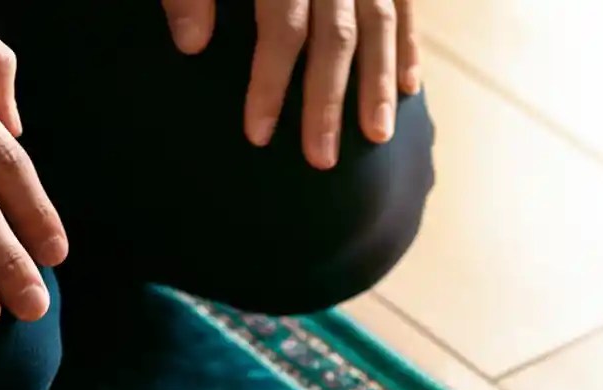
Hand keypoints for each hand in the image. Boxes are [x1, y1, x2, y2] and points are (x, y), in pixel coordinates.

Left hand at [162, 0, 420, 169]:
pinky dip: (408, 44)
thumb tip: (193, 45)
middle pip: (336, 35)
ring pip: (379, 22)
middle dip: (328, 101)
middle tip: (321, 160)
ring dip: (378, 82)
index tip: (257, 134)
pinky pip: (403, 2)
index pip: (283, 27)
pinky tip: (409, 88)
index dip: (270, 82)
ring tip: (376, 137)